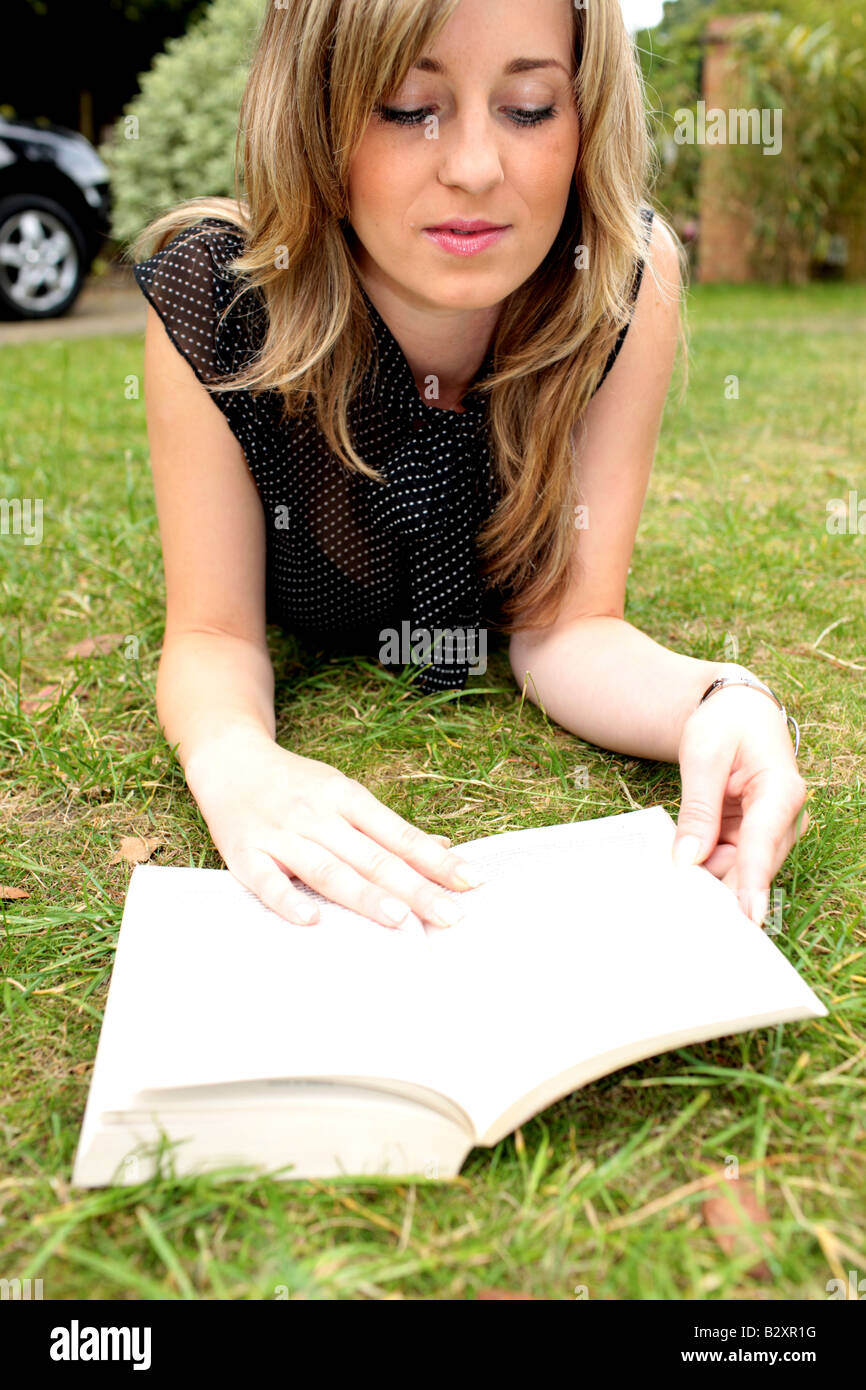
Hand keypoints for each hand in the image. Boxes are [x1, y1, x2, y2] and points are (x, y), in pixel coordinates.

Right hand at [183, 729, 480, 928]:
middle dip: (415, 887)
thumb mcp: (345, 794)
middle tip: (451, 915)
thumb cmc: (296, 785)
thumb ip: (387, 827)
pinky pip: (268, 881)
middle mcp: (319, 816)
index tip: (472, 882)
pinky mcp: (245, 854)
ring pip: (328, 869)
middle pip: (373, 857)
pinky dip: (288, 900)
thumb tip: (441, 847)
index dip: (437, 860)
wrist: (229, 760)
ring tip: (399, 918)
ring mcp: (281, 835)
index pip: (400, 834)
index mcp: (347, 798)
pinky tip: (312, 920)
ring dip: (364, 894)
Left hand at [672, 684, 808, 924]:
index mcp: (782, 790)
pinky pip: (727, 864)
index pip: (764, 841)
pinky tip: (681, 870)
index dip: (754, 881)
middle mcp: (784, 817)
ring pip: (738, 871)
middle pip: (752, 866)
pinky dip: (704, 868)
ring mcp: (768, 832)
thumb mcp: (703, 756)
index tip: (748, 916)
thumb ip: (698, 808)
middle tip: (681, 910)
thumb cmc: (725, 724)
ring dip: (707, 878)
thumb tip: (688, 859)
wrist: (736, 711)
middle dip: (720, 887)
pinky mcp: (750, 838)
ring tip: (672, 884)